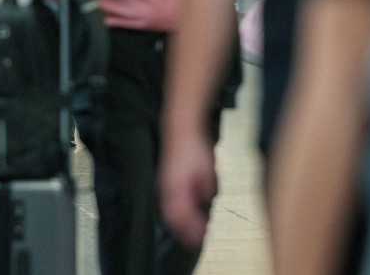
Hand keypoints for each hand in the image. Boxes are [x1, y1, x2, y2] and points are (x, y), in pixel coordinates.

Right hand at [159, 131, 217, 248]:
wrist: (180, 128)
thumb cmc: (194, 147)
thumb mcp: (208, 172)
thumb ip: (206, 191)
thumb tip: (206, 204)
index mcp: (176, 189)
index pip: (182, 217)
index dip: (191, 230)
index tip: (201, 238)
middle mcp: (166, 189)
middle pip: (172, 218)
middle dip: (184, 231)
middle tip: (196, 240)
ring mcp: (162, 185)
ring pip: (168, 212)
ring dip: (179, 224)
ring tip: (191, 232)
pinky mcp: (163, 181)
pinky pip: (167, 203)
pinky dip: (175, 213)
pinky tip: (184, 215)